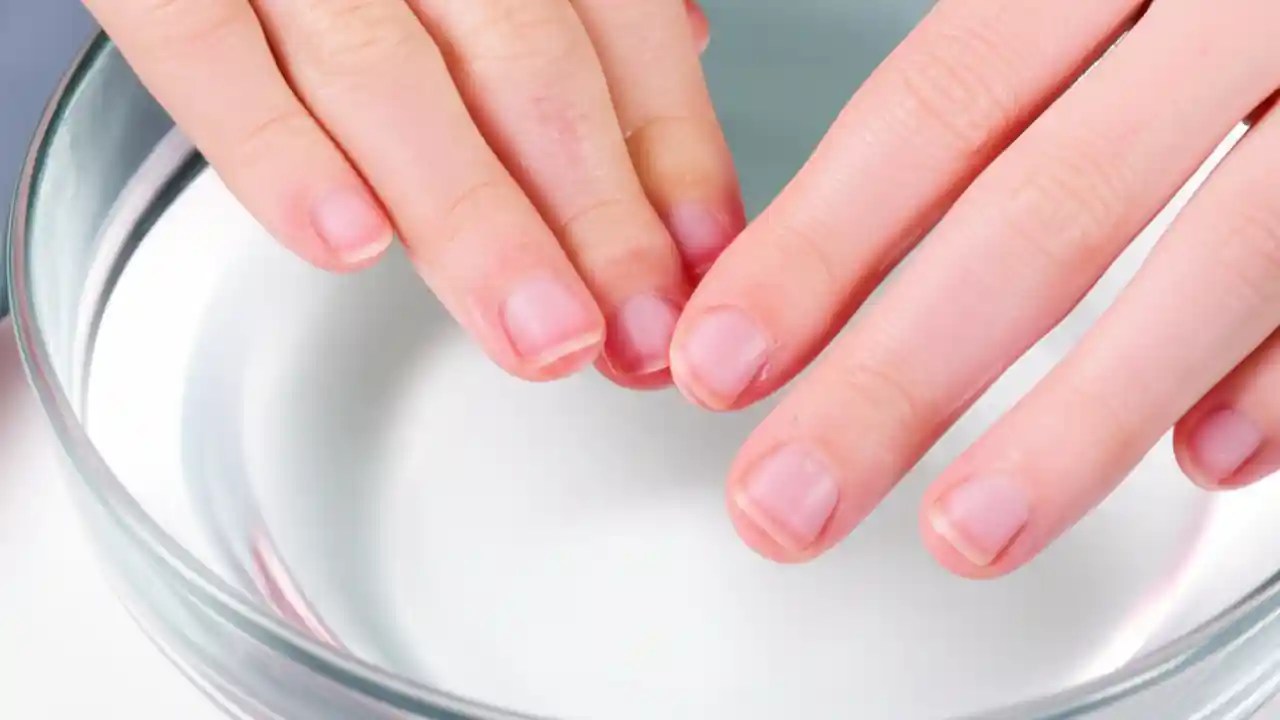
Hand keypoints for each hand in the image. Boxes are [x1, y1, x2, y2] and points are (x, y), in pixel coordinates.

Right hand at [85, 0, 740, 386]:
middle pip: (525, 63)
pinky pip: (201, 42)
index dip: (671, 153)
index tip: (701, 264)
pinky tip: (347, 240)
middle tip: (638, 334)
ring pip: (389, 73)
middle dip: (597, 215)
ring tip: (540, 333)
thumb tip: (683, 40)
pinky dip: (273, 144)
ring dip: (476, 218)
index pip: (618, 24)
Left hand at [670, 0, 1279, 575]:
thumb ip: (1006, 70)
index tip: (725, 357)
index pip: (938, 104)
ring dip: (1082, 418)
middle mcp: (1239, 6)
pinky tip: (1211, 461)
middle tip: (790, 496)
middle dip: (900, 376)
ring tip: (967, 530)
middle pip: (1043, 208)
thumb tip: (833, 228)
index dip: (821, 241)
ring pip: (1222, 258)